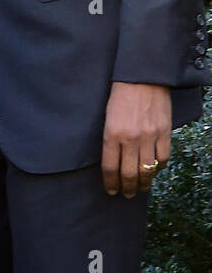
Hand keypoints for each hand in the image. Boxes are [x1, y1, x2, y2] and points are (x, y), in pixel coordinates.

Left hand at [101, 81, 171, 196]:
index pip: (110, 167)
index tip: (111, 191)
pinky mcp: (165, 133)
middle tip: (125, 194)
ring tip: (140, 188)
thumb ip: (110, 139)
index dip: (110, 183)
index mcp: (112, 134)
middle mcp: (131, 138)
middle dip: (126, 188)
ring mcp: (150, 137)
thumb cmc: (121, 95)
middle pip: (129, 174)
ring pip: (147, 170)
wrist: (143, 78)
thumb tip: (114, 162)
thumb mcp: (107, 117)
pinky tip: (153, 172)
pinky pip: (162, 159)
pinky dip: (157, 169)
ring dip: (143, 183)